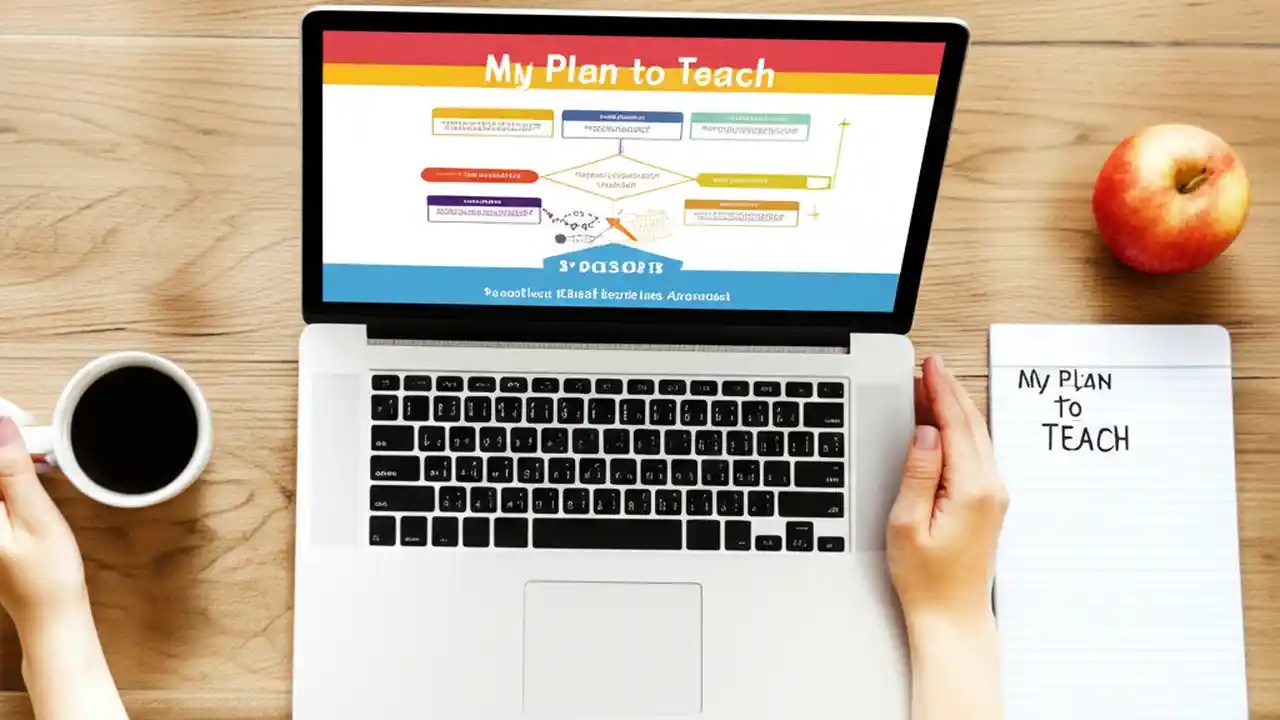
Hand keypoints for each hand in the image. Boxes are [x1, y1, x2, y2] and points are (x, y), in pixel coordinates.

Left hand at [0, 415, 89, 633]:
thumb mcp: (36, 517)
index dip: (1, 431)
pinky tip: (24, 471)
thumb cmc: (48, 575)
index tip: (19, 420)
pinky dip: (6, 473)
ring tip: (34, 452)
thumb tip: (2, 427)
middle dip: (4, 441)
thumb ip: (13, 472)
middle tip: (29, 433)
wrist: (50, 613)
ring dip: (7, 457)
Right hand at [887, 356, 1007, 628]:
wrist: (951, 616)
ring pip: (977, 436)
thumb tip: (925, 432)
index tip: (928, 365)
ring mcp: (994, 495)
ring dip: (955, 408)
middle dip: (949, 390)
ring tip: (931, 386)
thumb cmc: (926, 579)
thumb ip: (919, 473)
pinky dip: (960, 429)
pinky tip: (943, 424)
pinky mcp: (988, 502)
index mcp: (972, 489)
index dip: (940, 389)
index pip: (957, 424)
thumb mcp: (907, 523)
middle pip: (972, 424)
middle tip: (928, 365)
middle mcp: (991, 488)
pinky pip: (976, 452)